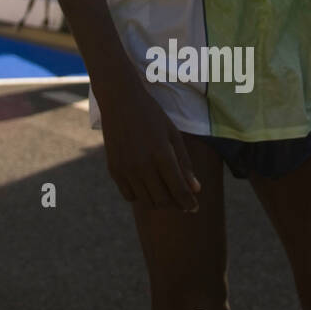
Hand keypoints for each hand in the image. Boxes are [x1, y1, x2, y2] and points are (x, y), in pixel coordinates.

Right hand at [97, 82, 201, 211]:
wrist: (120, 102)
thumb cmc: (152, 116)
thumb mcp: (173, 135)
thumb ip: (184, 163)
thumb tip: (196, 189)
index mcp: (162, 155)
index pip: (179, 190)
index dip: (189, 203)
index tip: (194, 208)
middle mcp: (143, 165)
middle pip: (163, 200)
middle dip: (176, 204)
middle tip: (182, 201)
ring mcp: (126, 169)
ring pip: (146, 201)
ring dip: (159, 202)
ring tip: (167, 195)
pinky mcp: (114, 170)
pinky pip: (129, 195)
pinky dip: (141, 196)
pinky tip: (147, 188)